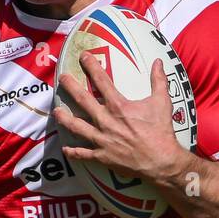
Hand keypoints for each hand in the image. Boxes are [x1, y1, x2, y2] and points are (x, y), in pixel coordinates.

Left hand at [53, 54, 189, 182]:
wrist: (161, 161)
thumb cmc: (161, 131)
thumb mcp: (162, 102)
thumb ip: (159, 80)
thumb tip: (158, 62)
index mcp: (118, 106)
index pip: (101, 81)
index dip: (91, 67)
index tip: (83, 56)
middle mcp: (106, 121)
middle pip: (82, 100)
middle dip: (70, 87)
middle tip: (62, 79)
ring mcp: (101, 139)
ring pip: (76, 126)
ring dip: (65, 118)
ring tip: (56, 112)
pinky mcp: (102, 156)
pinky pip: (83, 154)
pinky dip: (73, 152)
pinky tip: (65, 149)